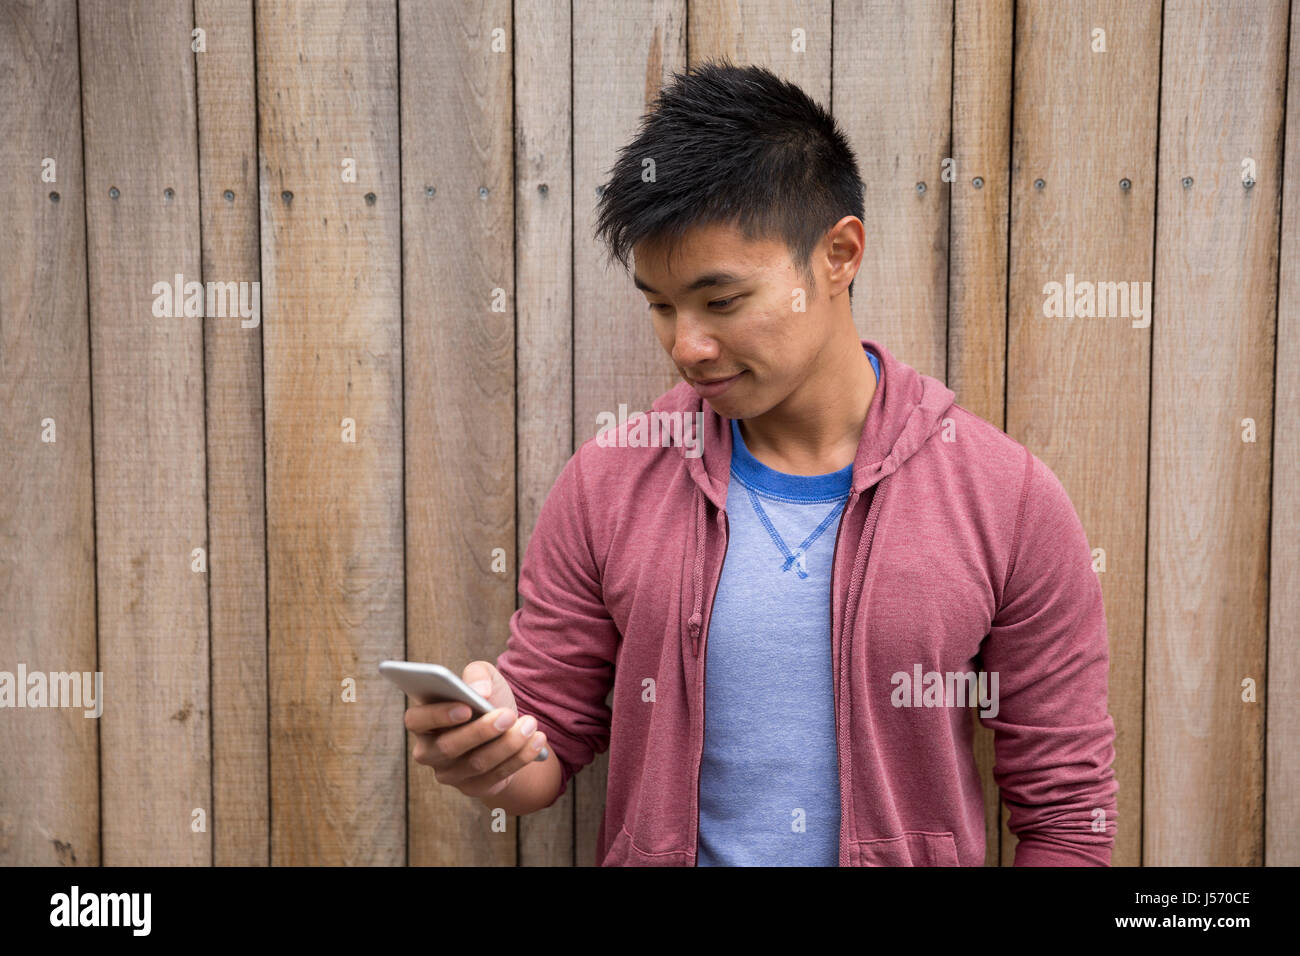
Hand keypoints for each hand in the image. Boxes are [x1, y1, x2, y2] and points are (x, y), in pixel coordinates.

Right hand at [404, 660, 548, 797]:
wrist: (506, 728)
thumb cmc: (487, 699)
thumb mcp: (484, 677)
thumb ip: (478, 674)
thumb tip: (480, 691)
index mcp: (423, 719)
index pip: (416, 720)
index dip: (437, 715)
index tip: (466, 707)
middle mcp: (429, 751)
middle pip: (448, 747)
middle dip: (481, 731)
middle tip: (508, 714)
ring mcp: (449, 774)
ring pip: (476, 764)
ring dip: (507, 743)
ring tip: (530, 724)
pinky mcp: (473, 788)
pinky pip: (496, 777)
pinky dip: (519, 758)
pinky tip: (537, 741)